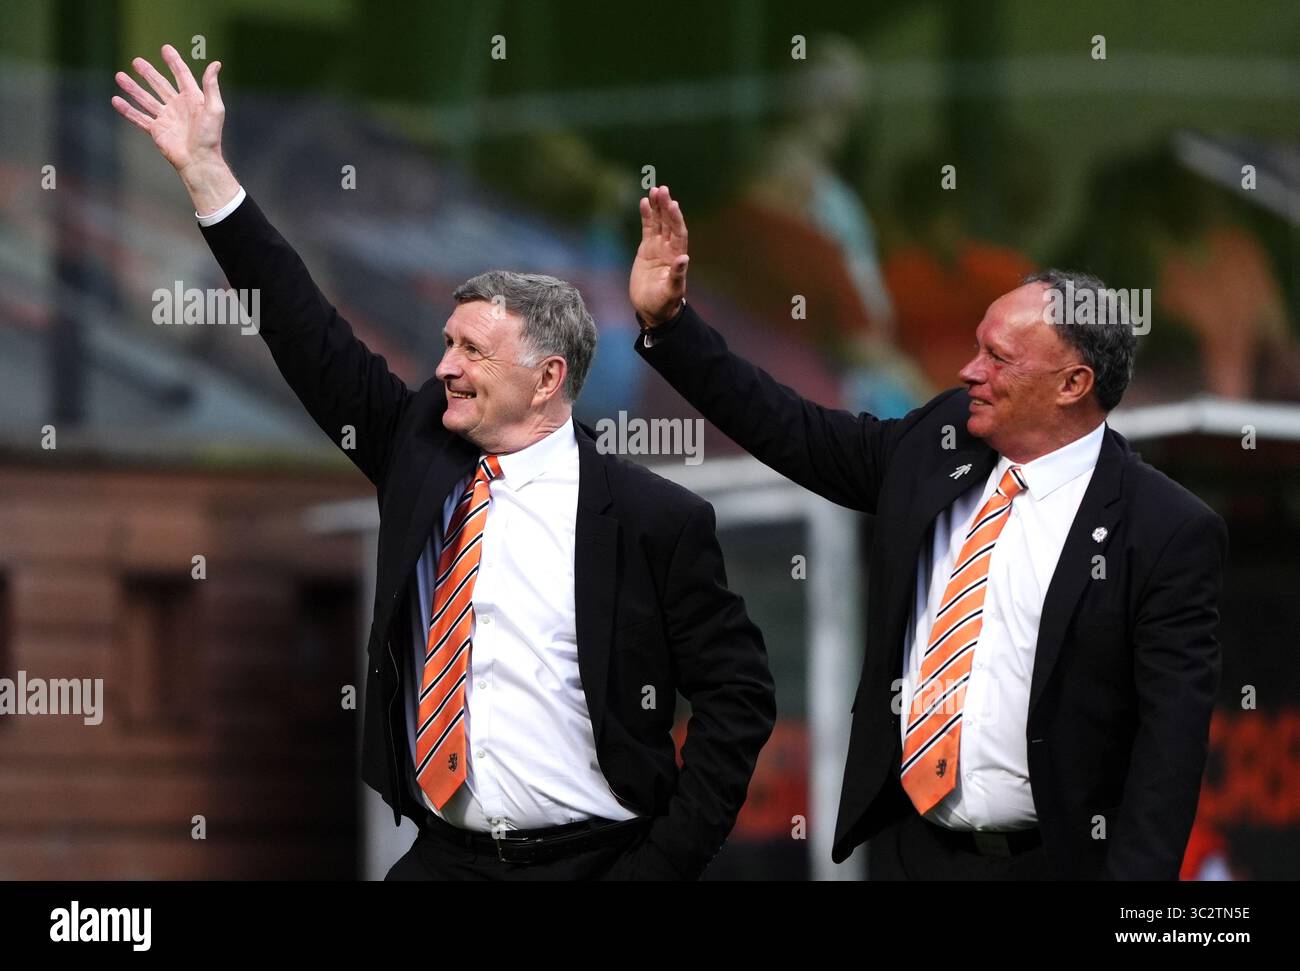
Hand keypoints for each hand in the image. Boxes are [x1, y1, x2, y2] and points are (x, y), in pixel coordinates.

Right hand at [111, 45, 238, 213]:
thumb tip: (215, 63)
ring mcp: (166, 118)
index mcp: (192, 99)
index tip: (165, 49)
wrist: (199, 161)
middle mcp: (178, 106)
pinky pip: (139, 118)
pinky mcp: (156, 131)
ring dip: (133, 88)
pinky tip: (115, 100)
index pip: (181, 75)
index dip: (174, 62)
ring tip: (119, 76)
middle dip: (148, 73)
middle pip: (160, 85)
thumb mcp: (214, 109)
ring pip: (146, 99)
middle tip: (136, 61)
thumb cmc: (210, 136)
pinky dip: (127, 110)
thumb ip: (211, 86)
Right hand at [630, 184, 689, 326]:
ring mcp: (658, 247)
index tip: (672, 204)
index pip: (678, 232)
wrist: (651, 309)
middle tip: (662, 190)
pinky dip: (647, 216)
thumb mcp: (671, 291)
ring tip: (654, 190)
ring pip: (659, 222)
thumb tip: (684, 258)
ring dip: (657, 207)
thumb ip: (677, 275)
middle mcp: (670, 249)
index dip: (676, 218)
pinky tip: (644, 202)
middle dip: (666, 206)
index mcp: (677, 257)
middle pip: (669, 223)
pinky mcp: (647, 249)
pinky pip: (648, 228)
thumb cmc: (663, 303)